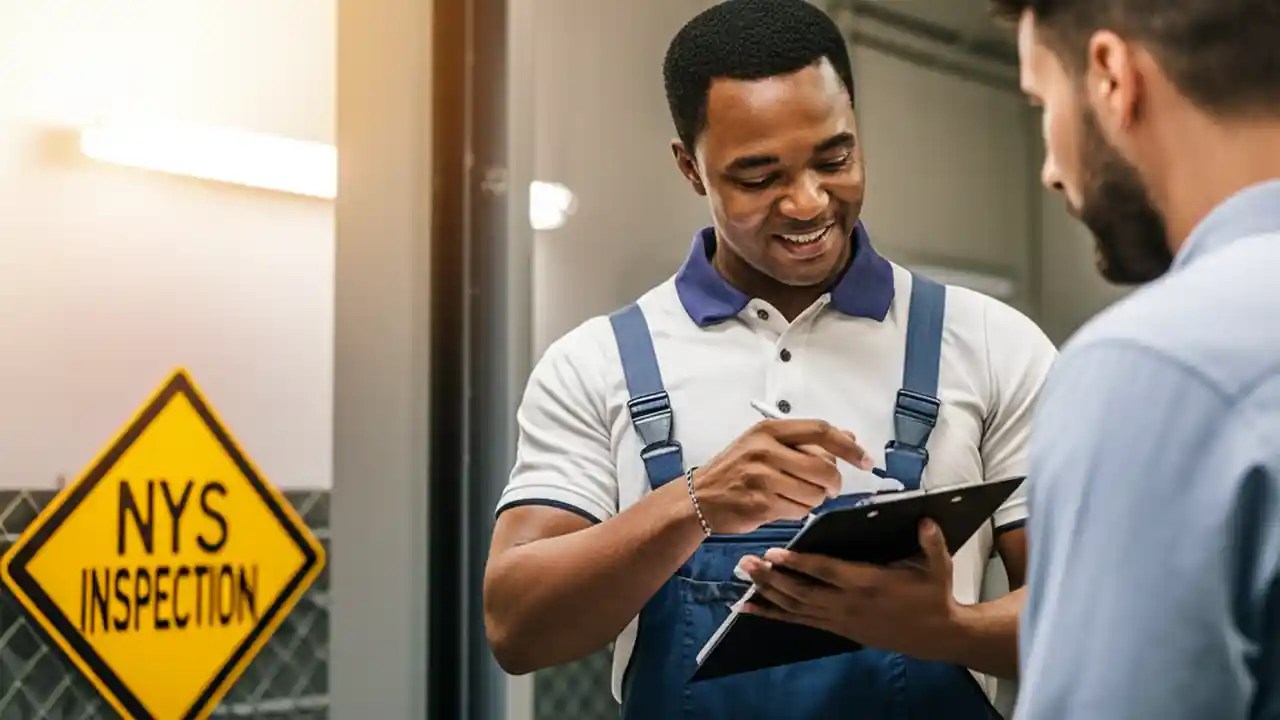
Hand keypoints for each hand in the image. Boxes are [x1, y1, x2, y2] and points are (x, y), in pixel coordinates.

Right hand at [692, 419, 872, 534]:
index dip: (849, 447)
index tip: (866, 461)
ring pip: (815, 492)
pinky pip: (799, 510)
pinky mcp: (761, 503)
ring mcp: (762, 477)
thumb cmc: (736, 469)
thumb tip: (848, 437)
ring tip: (798, 496)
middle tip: (829, 488)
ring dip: (815, 499)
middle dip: (834, 482)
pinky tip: (784, 506)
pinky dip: (799, 511)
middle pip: (823, 467)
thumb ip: (805, 441)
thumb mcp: (766, 445)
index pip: (821, 431)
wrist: (700, 498)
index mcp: (769, 430)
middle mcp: (765, 450)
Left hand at [738, 518, 962, 661]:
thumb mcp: (939, 567)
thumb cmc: (934, 596)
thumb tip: (925, 519)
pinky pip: (800, 622)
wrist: (936, 636)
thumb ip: (931, 542)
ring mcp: (840, 620)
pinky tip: (749, 610)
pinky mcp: (837, 629)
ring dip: (768, 593)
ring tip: (744, 578)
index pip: (828, 572)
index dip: (800, 563)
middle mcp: (849, 604)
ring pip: (796, 607)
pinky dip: (773, 615)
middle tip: (746, 562)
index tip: (775, 552)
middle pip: (802, 591)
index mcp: (869, 583)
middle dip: (771, 577)